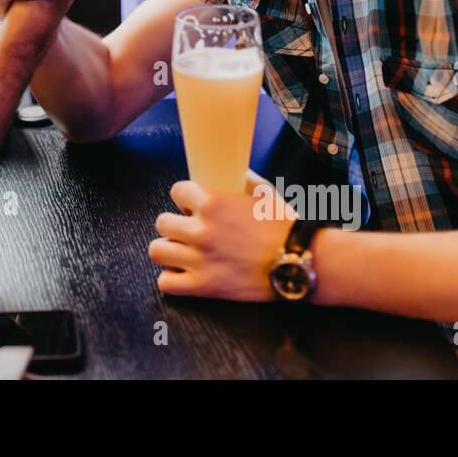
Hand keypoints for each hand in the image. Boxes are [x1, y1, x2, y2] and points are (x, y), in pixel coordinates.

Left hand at [147, 174, 294, 301]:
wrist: (300, 261)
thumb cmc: (284, 225)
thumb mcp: (263, 191)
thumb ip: (239, 178)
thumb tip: (228, 169)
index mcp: (212, 204)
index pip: (176, 191)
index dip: (184, 197)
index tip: (192, 205)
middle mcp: (201, 231)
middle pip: (162, 222)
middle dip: (174, 224)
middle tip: (189, 230)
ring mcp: (200, 260)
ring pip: (157, 251)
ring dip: (168, 250)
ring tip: (183, 251)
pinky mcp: (204, 287)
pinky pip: (166, 283)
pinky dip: (171, 279)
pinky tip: (184, 273)